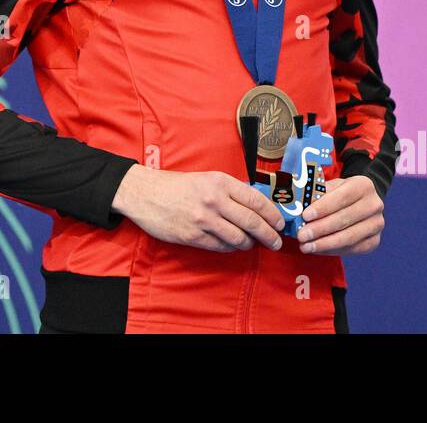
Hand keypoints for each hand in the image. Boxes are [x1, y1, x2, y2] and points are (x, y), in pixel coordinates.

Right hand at [111, 166, 285, 251]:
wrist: (146, 194)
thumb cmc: (178, 185)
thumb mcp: (207, 178)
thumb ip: (231, 190)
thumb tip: (257, 206)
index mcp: (220, 182)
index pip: (256, 200)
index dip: (273, 215)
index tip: (280, 223)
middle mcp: (214, 200)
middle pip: (252, 222)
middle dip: (269, 235)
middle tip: (276, 242)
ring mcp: (204, 220)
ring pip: (239, 238)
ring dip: (250, 244)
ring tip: (253, 244)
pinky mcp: (193, 236)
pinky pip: (221, 247)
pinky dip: (231, 248)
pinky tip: (233, 245)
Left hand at [294, 176, 383, 254]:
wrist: (361, 203)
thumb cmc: (340, 194)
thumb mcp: (330, 187)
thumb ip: (316, 193)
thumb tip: (296, 205)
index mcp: (363, 186)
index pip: (342, 197)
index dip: (323, 207)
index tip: (305, 216)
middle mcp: (374, 205)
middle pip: (345, 219)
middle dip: (320, 229)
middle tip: (301, 235)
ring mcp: (376, 224)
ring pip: (349, 237)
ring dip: (324, 244)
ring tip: (306, 246)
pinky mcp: (374, 241)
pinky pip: (352, 249)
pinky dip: (332, 250)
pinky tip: (317, 250)